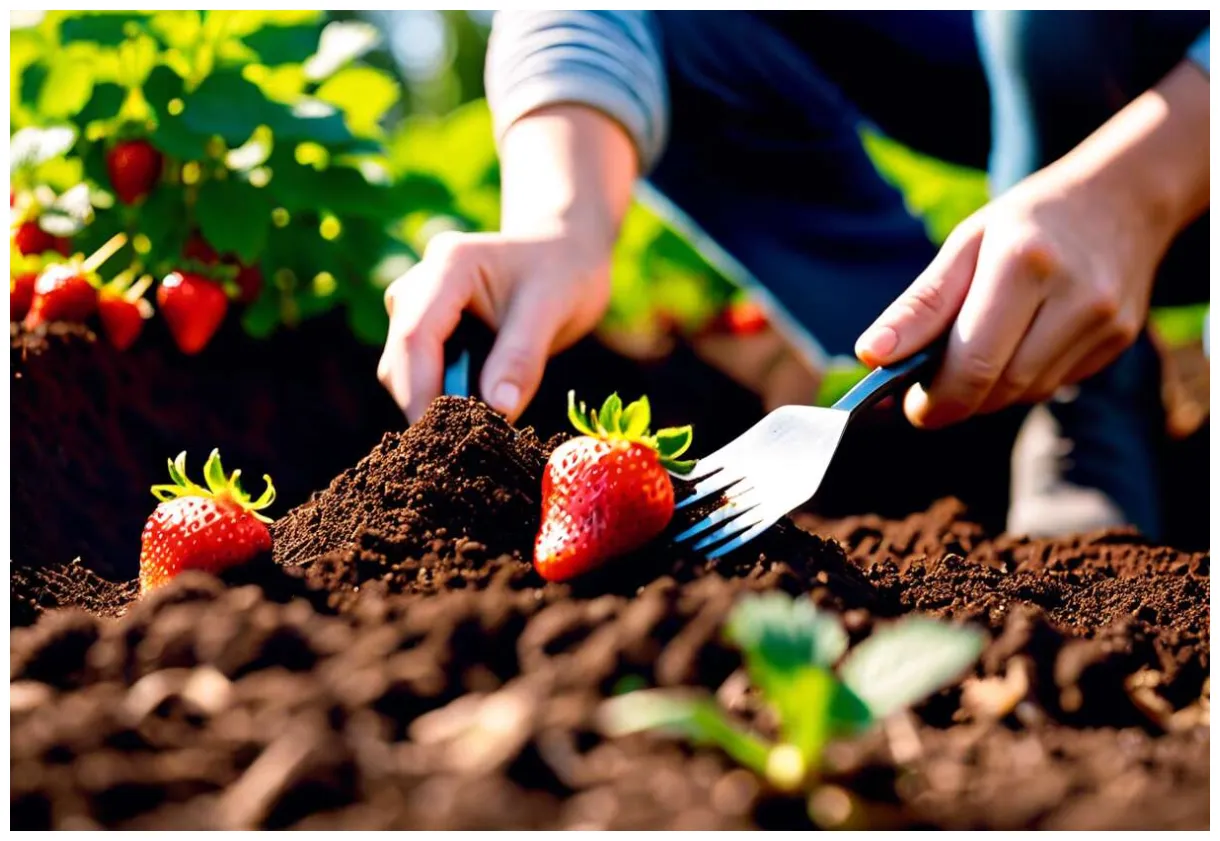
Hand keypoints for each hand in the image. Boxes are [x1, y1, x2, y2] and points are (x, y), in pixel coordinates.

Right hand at [378, 229, 610, 422]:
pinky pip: (421, 374)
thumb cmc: (562, 270)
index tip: (447, 434)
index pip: (415, 334)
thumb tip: (499, 411)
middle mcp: (419, 283)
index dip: (422, 389)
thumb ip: (521, 357)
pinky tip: (479, 413)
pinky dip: (445, 398)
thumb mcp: (552, 308)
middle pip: (400, 357)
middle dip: (426, 403)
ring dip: (435, 404)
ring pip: (404, 371)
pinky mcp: (424, 331)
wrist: (562, 252)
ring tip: (484, 427)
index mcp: (448, 265)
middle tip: (469, 443)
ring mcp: (416, 307)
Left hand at [856, 61, 1207, 427]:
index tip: (910, 405)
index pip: (973, 362)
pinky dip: (1025, 380)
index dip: (935, 398)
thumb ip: (919, 306)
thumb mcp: (964, 245)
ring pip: (1028, 394)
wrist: (1120, 200)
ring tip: (975, 355)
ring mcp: (1106, 322)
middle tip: (931, 391)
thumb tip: (870, 355)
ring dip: (990, 391)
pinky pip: (1056, 385)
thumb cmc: (1026, 223)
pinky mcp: (1120, 340)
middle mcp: (1075, 296)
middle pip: (1001, 387)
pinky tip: (1020, 346)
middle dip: (957, 400)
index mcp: (1025, 264)